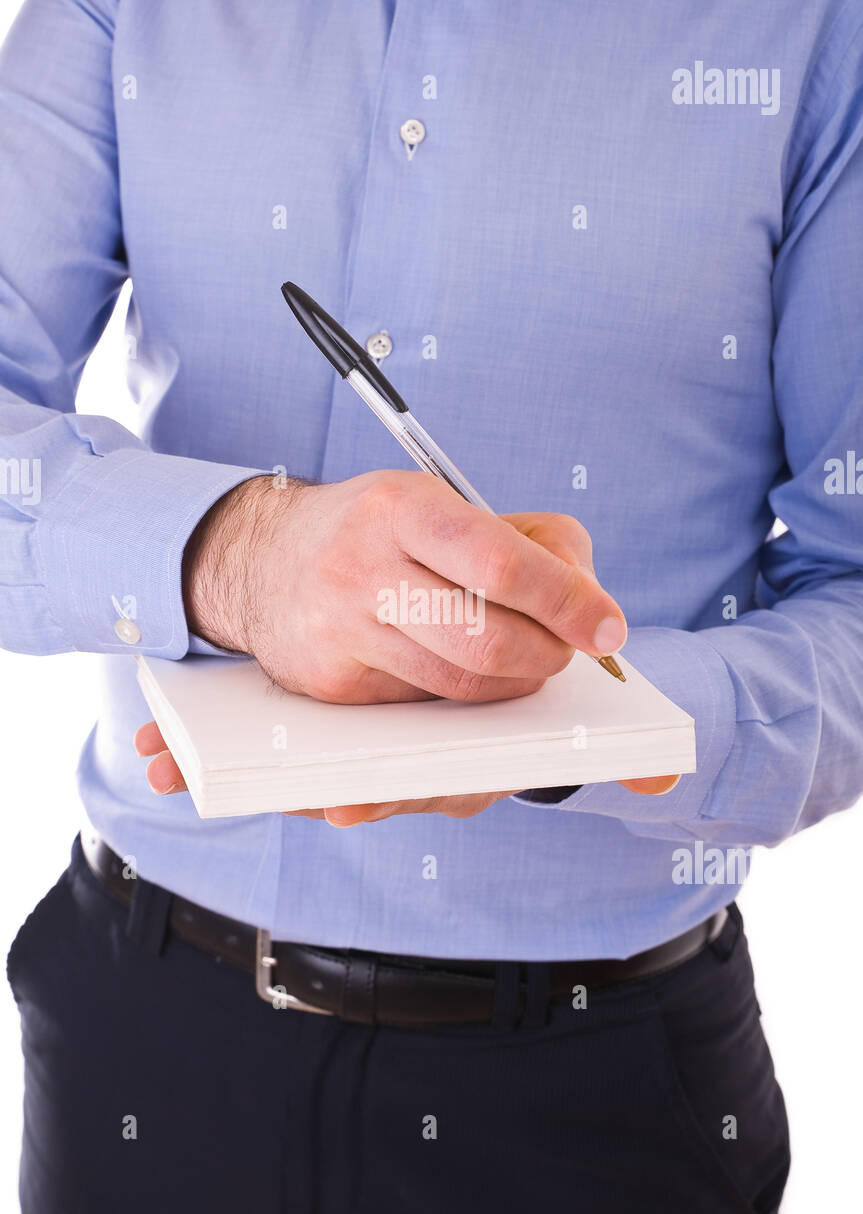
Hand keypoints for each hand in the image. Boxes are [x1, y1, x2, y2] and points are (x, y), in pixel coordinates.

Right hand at [140, 475, 677, 816]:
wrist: (264, 560)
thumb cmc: (383, 531)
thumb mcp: (452, 505)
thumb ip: (540, 543)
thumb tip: (593, 608)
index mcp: (402, 507)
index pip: (501, 565)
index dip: (567, 603)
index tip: (607, 628)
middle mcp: (361, 567)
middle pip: (486, 641)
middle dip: (546, 655)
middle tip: (565, 652)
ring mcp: (339, 632)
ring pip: (460, 686)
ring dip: (513, 684)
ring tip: (523, 661)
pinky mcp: (331, 684)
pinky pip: (424, 708)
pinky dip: (463, 700)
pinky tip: (466, 675)